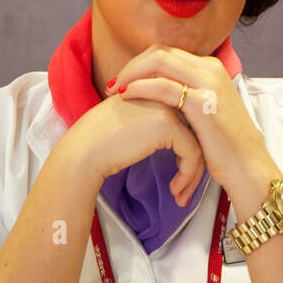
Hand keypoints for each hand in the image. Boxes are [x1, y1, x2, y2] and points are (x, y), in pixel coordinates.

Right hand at [65, 90, 206, 203]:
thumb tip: (179, 140)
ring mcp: (166, 105)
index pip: (187, 116)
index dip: (189, 146)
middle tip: (186, 188)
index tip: (183, 172)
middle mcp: (164, 91)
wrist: (84, 150)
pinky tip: (175, 190)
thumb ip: (154, 120)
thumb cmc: (100, 142)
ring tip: (181, 194)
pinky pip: (192, 152)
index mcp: (155, 88)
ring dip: (193, 173)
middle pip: (196, 128)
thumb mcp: (132, 121)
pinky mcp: (167, 123)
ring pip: (198, 141)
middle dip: (196, 162)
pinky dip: (187, 174)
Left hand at [105, 45, 280, 212]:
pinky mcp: (202, 103)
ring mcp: (208, 83)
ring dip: (132, 72)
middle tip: (114, 83)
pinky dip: (140, 87)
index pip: (168, 53)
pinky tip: (126, 96)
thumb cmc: (225, 145)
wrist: (247, 167)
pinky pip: (163, 86)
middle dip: (133, 65)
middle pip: (161, 52)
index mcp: (212, 68)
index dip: (141, 63)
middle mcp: (211, 69)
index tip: (124, 79)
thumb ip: (189, 95)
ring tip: (115, 89)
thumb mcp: (208, 110)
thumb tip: (162, 93)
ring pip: (159, 61)